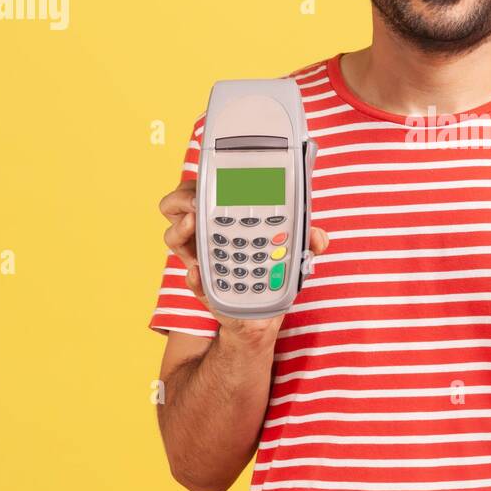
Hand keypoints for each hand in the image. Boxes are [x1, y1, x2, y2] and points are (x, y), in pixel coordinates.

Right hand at [159, 179, 329, 340]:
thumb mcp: (292, 251)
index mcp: (220, 216)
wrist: (261, 315)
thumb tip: (318, 237)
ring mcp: (198, 258)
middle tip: (196, 200)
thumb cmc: (271, 272)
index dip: (198, 179)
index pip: (200, 188)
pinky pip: (191, 279)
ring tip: (194, 223)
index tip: (208, 175)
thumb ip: (306, 242)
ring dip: (180, 229)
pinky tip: (199, 271)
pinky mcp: (203, 287)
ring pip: (172, 237)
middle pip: (175, 206)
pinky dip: (193, 276)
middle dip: (181, 198)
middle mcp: (202, 234)